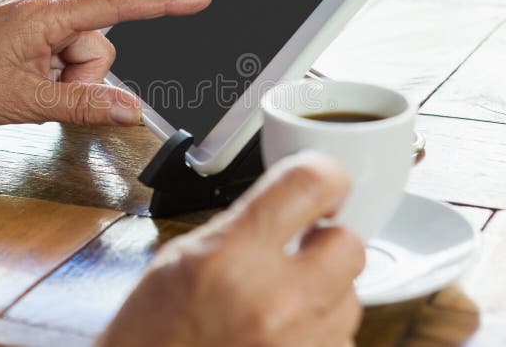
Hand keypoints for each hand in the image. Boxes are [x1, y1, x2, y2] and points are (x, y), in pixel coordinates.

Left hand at [0, 0, 211, 131]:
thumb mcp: (29, 101)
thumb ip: (89, 104)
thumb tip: (134, 110)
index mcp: (43, 10)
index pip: (117, 4)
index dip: (164, 1)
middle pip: (98, 42)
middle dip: (81, 74)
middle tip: (41, 91)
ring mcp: (29, 7)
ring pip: (79, 47)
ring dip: (63, 74)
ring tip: (25, 85)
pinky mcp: (21, 18)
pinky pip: (59, 43)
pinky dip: (52, 66)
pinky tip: (20, 75)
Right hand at [99, 153, 364, 346]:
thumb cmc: (153, 332)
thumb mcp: (184, 256)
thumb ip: (244, 224)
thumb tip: (294, 201)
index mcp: (231, 256)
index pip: (310, 184)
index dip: (324, 175)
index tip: (324, 185)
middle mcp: (273, 302)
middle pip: (349, 245)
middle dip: (328, 243)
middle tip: (301, 252)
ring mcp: (298, 346)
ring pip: (352, 299)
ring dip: (325, 295)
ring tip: (279, 305)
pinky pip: (343, 341)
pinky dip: (319, 335)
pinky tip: (283, 335)